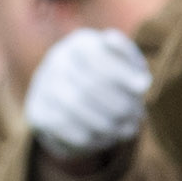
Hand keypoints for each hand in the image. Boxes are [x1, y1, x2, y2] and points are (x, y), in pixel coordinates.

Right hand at [26, 28, 150, 156]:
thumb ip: (133, 68)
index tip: (143, 87)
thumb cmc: (109, 74)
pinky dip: (93, 136)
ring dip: (110, 123)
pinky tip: (109, 137)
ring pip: (78, 109)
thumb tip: (142, 84)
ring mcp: (43, 87)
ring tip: (129, 128)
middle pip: (90, 85)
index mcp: (80, 43)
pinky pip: (67, 128)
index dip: (122, 72)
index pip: (98, 55)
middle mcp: (57, 61)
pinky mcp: (38, 113)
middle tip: (137, 115)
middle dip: (120, 103)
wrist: (70, 92)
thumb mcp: (125, 63)